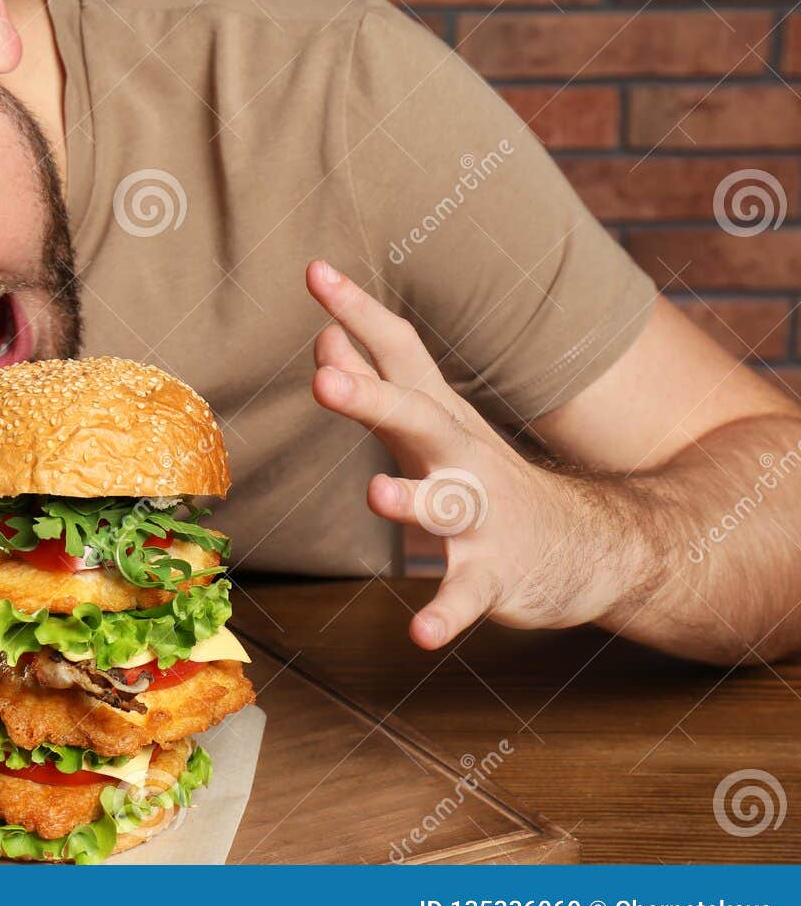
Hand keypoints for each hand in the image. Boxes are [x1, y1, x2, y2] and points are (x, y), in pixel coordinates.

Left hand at [304, 261, 625, 651]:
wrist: (590, 548)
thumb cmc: (482, 478)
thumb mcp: (431, 425)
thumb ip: (376, 384)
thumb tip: (325, 339)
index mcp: (437, 417)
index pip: (397, 351)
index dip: (356, 312)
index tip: (315, 269)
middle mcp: (458, 456)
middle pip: (414, 416)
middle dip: (370, 397)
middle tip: (323, 379)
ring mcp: (479, 516)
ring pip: (444, 504)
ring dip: (411, 499)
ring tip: (377, 495)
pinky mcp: (495, 574)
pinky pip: (466, 595)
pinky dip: (445, 615)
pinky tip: (420, 636)